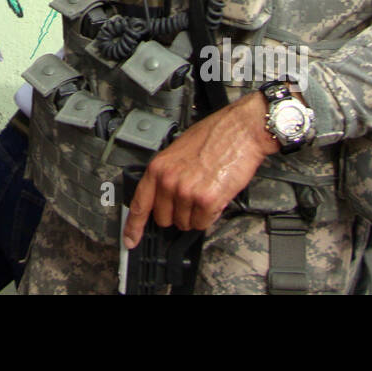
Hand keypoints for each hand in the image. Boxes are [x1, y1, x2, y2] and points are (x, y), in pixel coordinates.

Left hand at [121, 91, 276, 246]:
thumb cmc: (214, 136)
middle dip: (177, 213)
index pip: (139, 204)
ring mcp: (187, 192)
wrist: (241, 130)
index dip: (133, 226)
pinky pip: (203, 223)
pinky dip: (210, 215)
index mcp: (159, 167)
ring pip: (185, 223)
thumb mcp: (178, 151)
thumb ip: (167, 175)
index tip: (130, 239)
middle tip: (191, 197)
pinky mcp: (207, 200)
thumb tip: (163, 197)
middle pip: (164, 218)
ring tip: (206, 190)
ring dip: (196, 214)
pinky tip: (215, 196)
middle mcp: (169, 180)